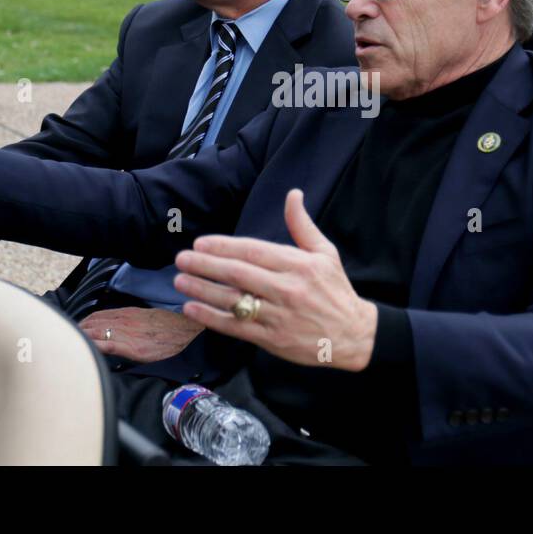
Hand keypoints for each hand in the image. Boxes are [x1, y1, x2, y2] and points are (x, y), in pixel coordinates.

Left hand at [78, 307, 203, 362]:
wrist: (186, 330)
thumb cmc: (169, 326)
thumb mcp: (147, 317)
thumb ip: (131, 320)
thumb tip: (118, 325)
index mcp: (127, 313)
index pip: (96, 315)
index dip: (82, 322)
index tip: (73, 329)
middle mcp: (123, 321)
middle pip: (90, 323)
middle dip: (76, 331)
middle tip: (64, 338)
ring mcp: (126, 334)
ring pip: (94, 332)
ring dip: (80, 338)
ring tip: (68, 345)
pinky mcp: (131, 348)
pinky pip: (105, 345)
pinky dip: (92, 346)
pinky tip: (84, 350)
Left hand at [173, 189, 377, 371]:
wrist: (352, 335)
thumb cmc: (335, 291)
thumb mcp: (325, 253)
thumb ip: (302, 225)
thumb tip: (293, 194)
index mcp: (299, 265)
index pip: (254, 252)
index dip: (224, 246)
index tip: (201, 243)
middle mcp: (287, 289)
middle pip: (238, 274)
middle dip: (206, 265)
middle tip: (182, 258)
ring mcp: (278, 316)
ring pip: (233, 301)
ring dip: (202, 290)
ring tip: (180, 281)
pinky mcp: (271, 339)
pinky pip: (235, 327)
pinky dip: (211, 317)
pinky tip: (192, 308)